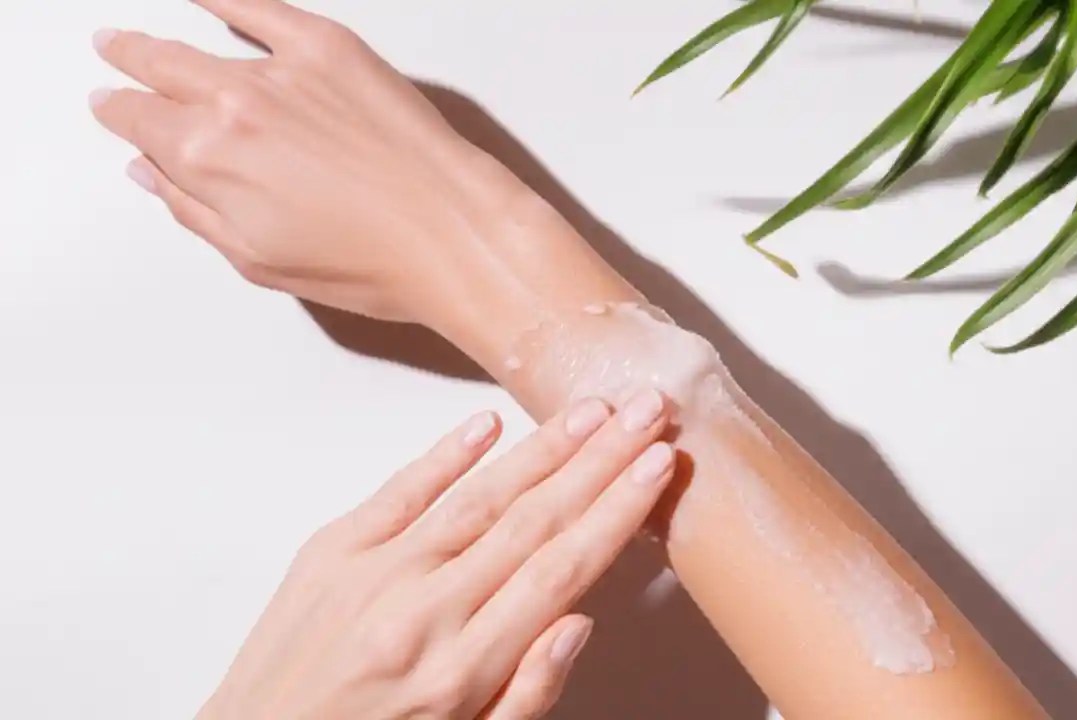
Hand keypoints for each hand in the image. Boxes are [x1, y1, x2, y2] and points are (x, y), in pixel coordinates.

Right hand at [90, 0, 532, 324]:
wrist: (454, 235)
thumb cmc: (375, 262)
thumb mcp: (260, 259)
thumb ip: (195, 211)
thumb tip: (156, 176)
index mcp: (208, 162)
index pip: (139, 124)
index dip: (120, 115)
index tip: (113, 109)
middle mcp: (235, 107)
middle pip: (161, 72)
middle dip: (131, 63)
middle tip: (114, 54)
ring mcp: (284, 72)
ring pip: (201, 44)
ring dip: (163, 41)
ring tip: (145, 40)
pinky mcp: (332, 49)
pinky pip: (263, 9)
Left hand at [200, 390, 675, 719]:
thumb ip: (525, 695)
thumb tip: (578, 621)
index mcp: (462, 671)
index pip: (562, 570)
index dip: (618, 511)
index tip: (658, 466)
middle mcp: (421, 613)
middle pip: (534, 520)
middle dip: (600, 459)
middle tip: (646, 410)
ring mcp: (370, 576)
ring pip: (478, 497)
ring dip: (543, 448)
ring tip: (592, 410)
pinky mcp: (326, 554)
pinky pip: (397, 491)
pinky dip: (445, 454)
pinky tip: (488, 423)